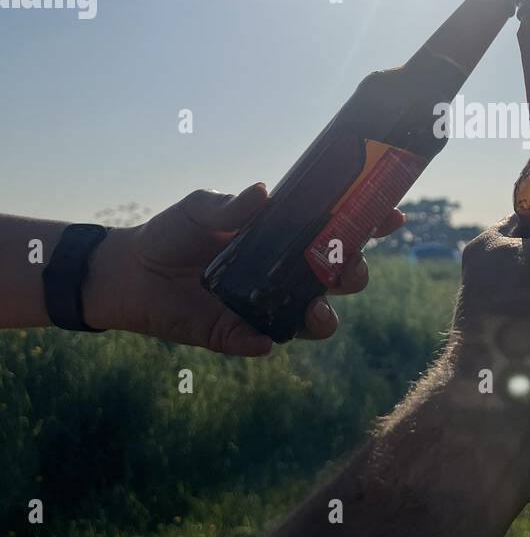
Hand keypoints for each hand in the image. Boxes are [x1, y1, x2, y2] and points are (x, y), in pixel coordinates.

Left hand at [82, 184, 404, 355]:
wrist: (131, 273)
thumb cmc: (173, 233)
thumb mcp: (199, 209)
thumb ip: (229, 206)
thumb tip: (261, 193)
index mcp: (286, 238)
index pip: (337, 231)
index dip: (370, 224)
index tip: (392, 216)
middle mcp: (286, 275)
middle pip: (339, 279)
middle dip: (354, 274)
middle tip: (348, 269)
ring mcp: (266, 307)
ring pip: (313, 319)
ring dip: (323, 317)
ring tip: (318, 314)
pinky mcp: (236, 335)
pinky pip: (258, 343)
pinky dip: (261, 342)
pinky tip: (262, 339)